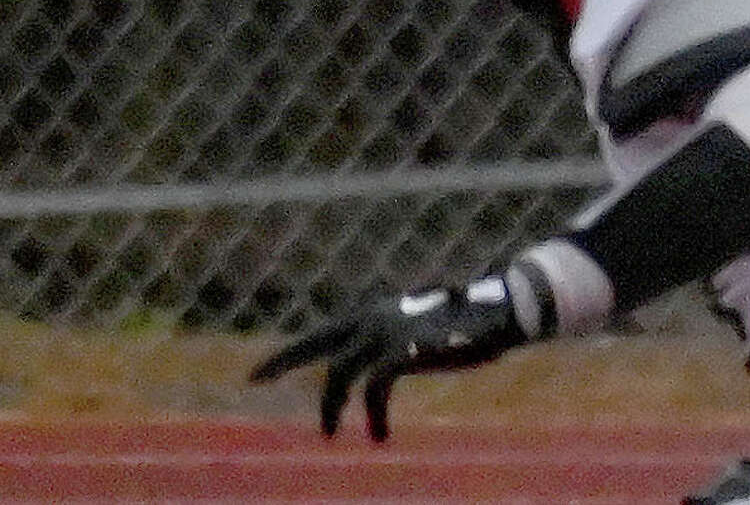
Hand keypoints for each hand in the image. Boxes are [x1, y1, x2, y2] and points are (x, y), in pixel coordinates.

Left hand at [249, 276, 525, 440]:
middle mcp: (372, 316)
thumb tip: (375, 369)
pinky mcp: (404, 350)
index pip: (319, 334)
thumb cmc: (460, 326)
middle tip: (254, 379)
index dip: (288, 353)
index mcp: (372, 313)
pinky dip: (373, 415)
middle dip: (283, 360)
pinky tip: (378, 436)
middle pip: (316, 343)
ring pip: (340, 372)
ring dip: (333, 407)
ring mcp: (386, 331)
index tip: (257, 373)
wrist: (495, 313)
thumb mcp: (416, 332)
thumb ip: (390, 343)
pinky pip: (374, 389)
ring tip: (332, 435)